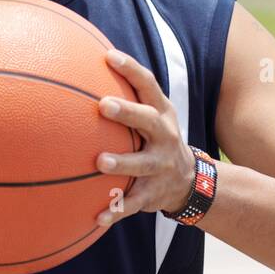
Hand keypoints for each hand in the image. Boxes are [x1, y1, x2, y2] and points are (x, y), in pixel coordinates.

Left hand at [94, 48, 195, 225]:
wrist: (190, 182)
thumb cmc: (156, 139)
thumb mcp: (153, 115)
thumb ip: (128, 97)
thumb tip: (84, 68)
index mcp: (161, 113)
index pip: (148, 85)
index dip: (130, 69)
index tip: (109, 57)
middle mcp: (164, 137)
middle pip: (148, 120)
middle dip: (128, 112)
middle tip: (104, 105)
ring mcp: (161, 165)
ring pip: (142, 164)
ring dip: (122, 163)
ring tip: (100, 162)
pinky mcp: (153, 193)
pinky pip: (133, 203)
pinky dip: (115, 211)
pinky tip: (97, 217)